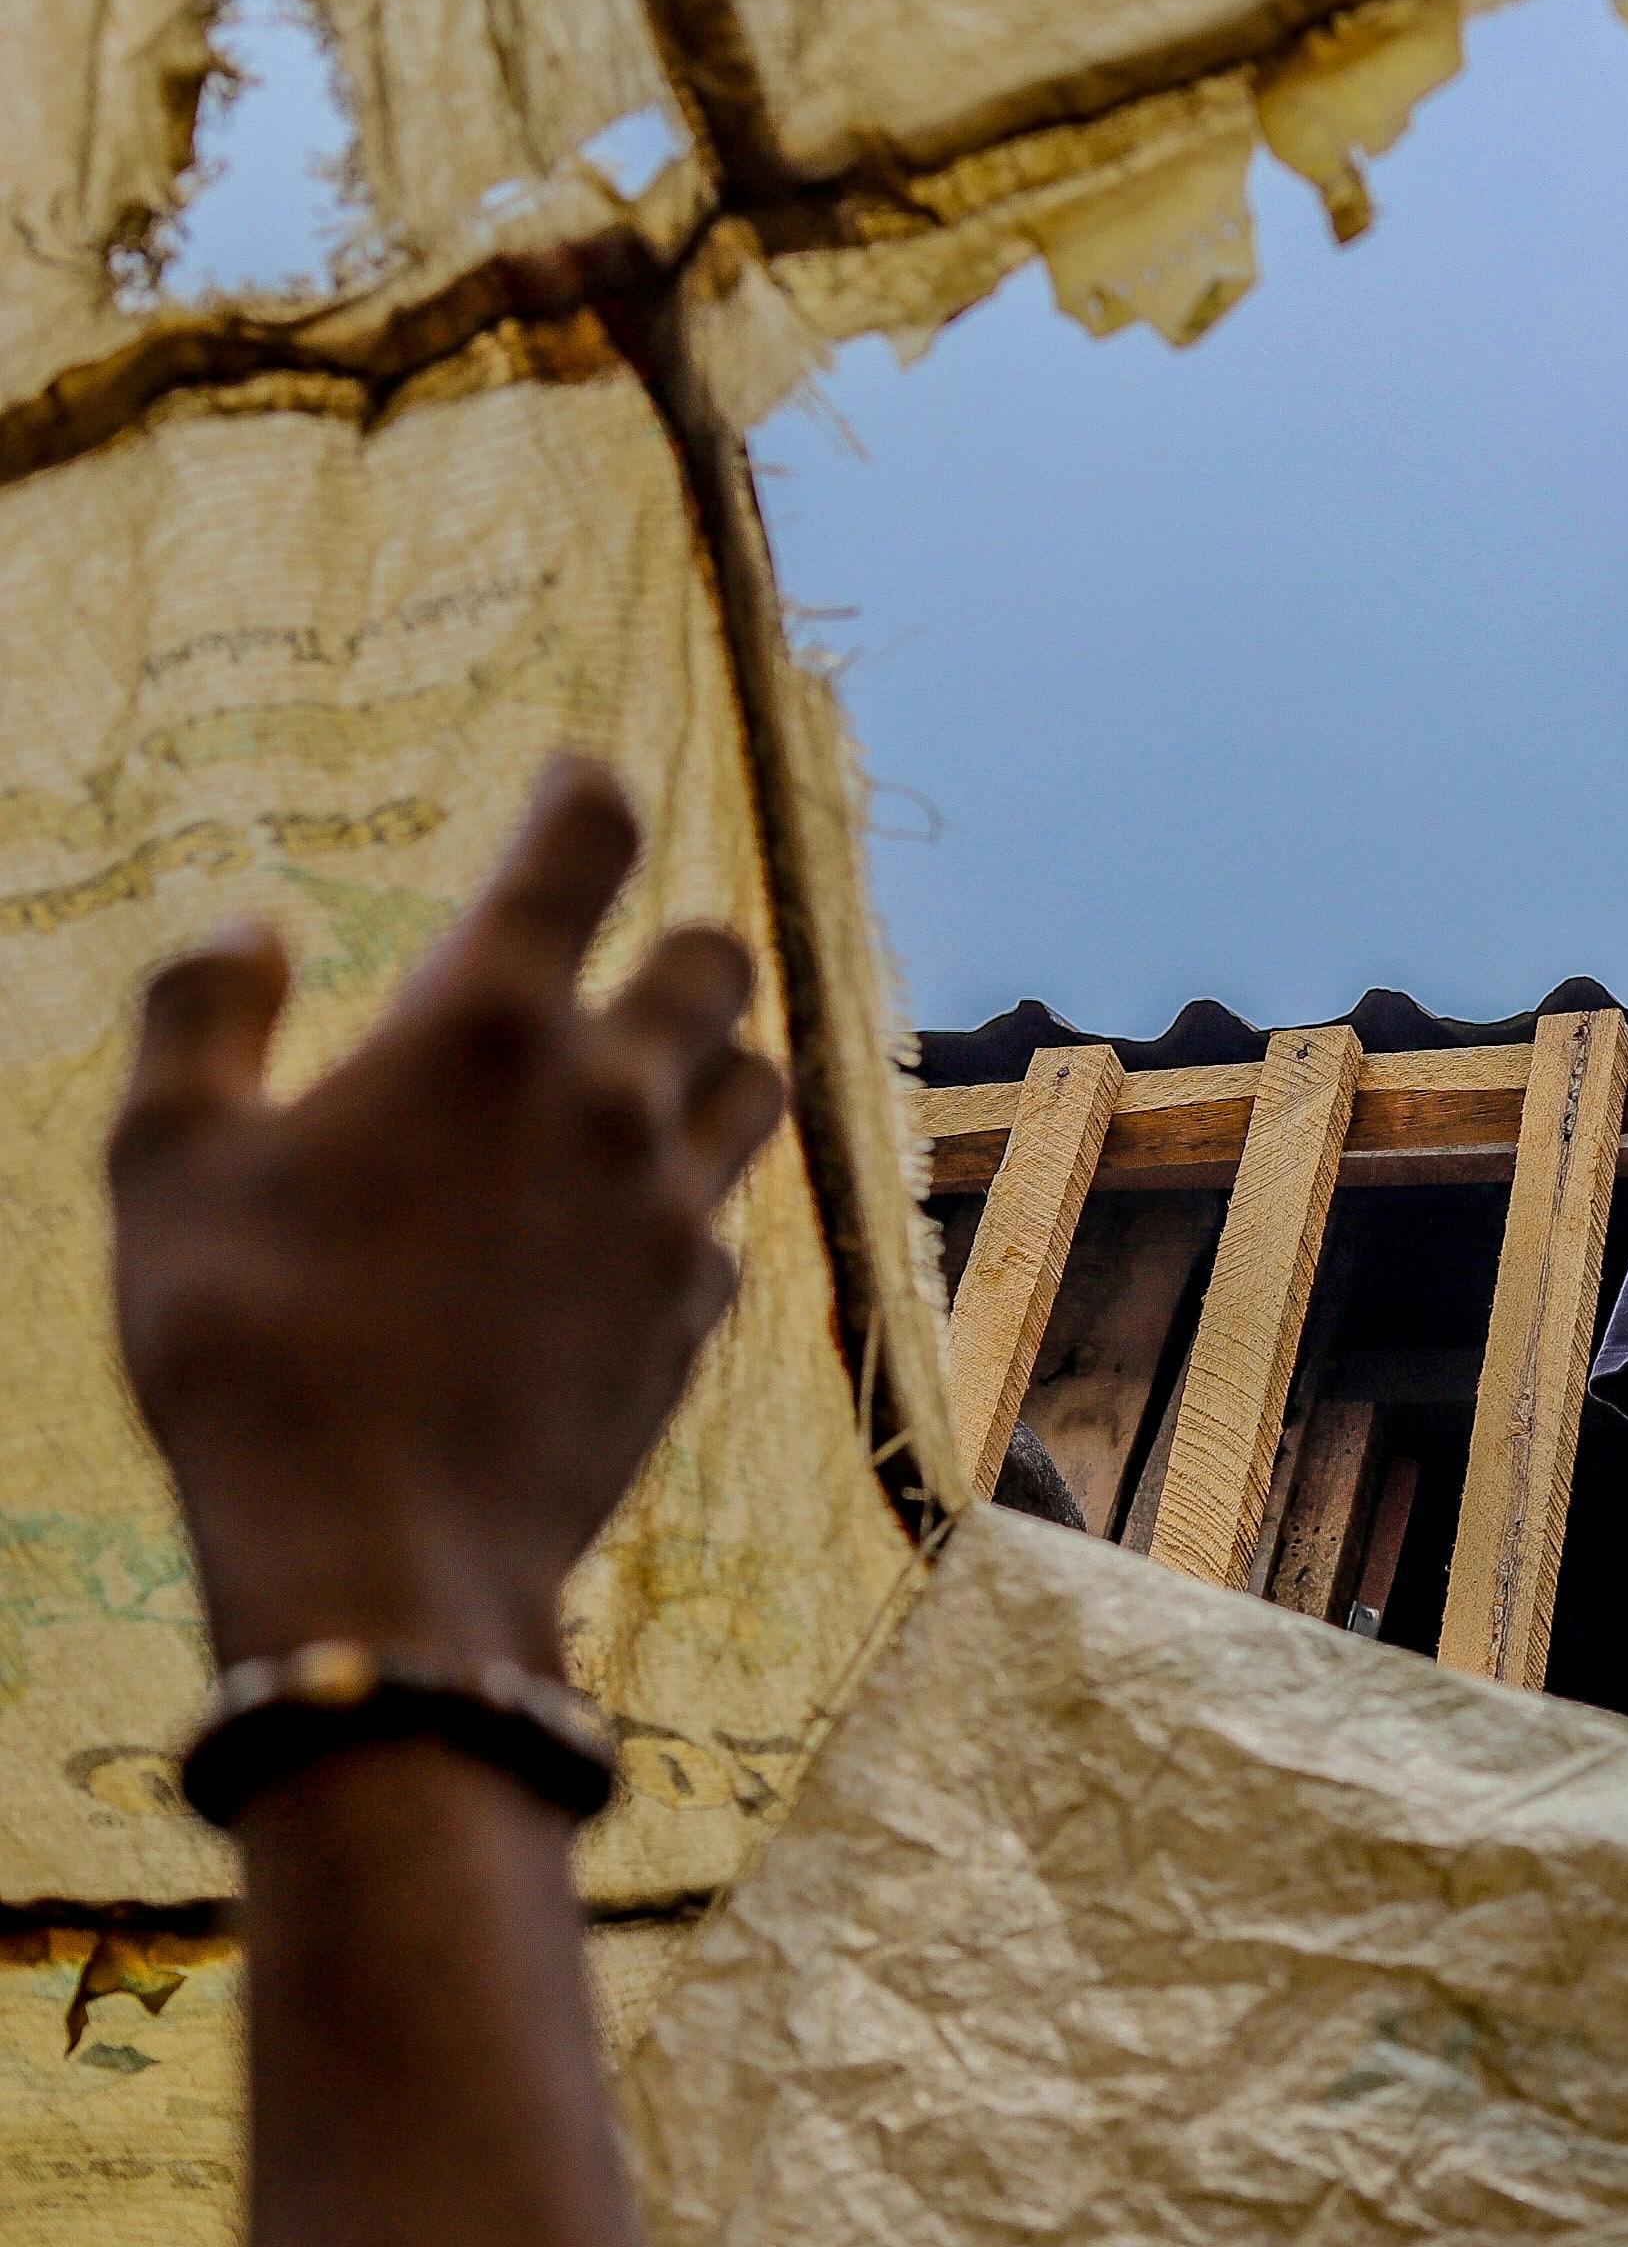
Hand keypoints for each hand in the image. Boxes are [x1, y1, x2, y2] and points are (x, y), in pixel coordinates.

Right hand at [107, 757, 787, 1681]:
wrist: (374, 1554)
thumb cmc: (248, 1347)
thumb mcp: (167, 1162)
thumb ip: (201, 1016)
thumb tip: (247, 928)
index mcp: (488, 1025)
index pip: (586, 844)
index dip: (588, 791)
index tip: (581, 777)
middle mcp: (612, 1095)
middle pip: (716, 957)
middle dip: (673, 936)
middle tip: (618, 954)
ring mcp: (672, 1207)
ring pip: (757, 1081)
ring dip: (712, 1059)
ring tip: (646, 1075)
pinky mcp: (700, 1312)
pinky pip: (727, 1220)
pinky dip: (685, 1201)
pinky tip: (627, 1230)